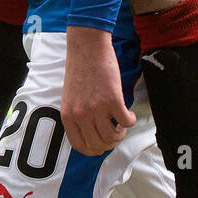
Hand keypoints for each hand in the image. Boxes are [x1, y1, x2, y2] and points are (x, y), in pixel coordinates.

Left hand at [61, 26, 136, 155]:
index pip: (80, 146)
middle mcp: (80, 115)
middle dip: (108, 144)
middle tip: (114, 134)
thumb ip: (77, 114)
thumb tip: (92, 131)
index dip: (93, 150)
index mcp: (68, 115)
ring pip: (112, 137)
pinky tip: (129, 114)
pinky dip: (130, 121)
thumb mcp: (70, 96)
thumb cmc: (80, 68)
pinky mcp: (113, 100)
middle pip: (97, 145)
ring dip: (120, 135)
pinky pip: (126, 122)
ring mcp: (97, 108)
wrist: (87, 47)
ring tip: (122, 124)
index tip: (101, 145)